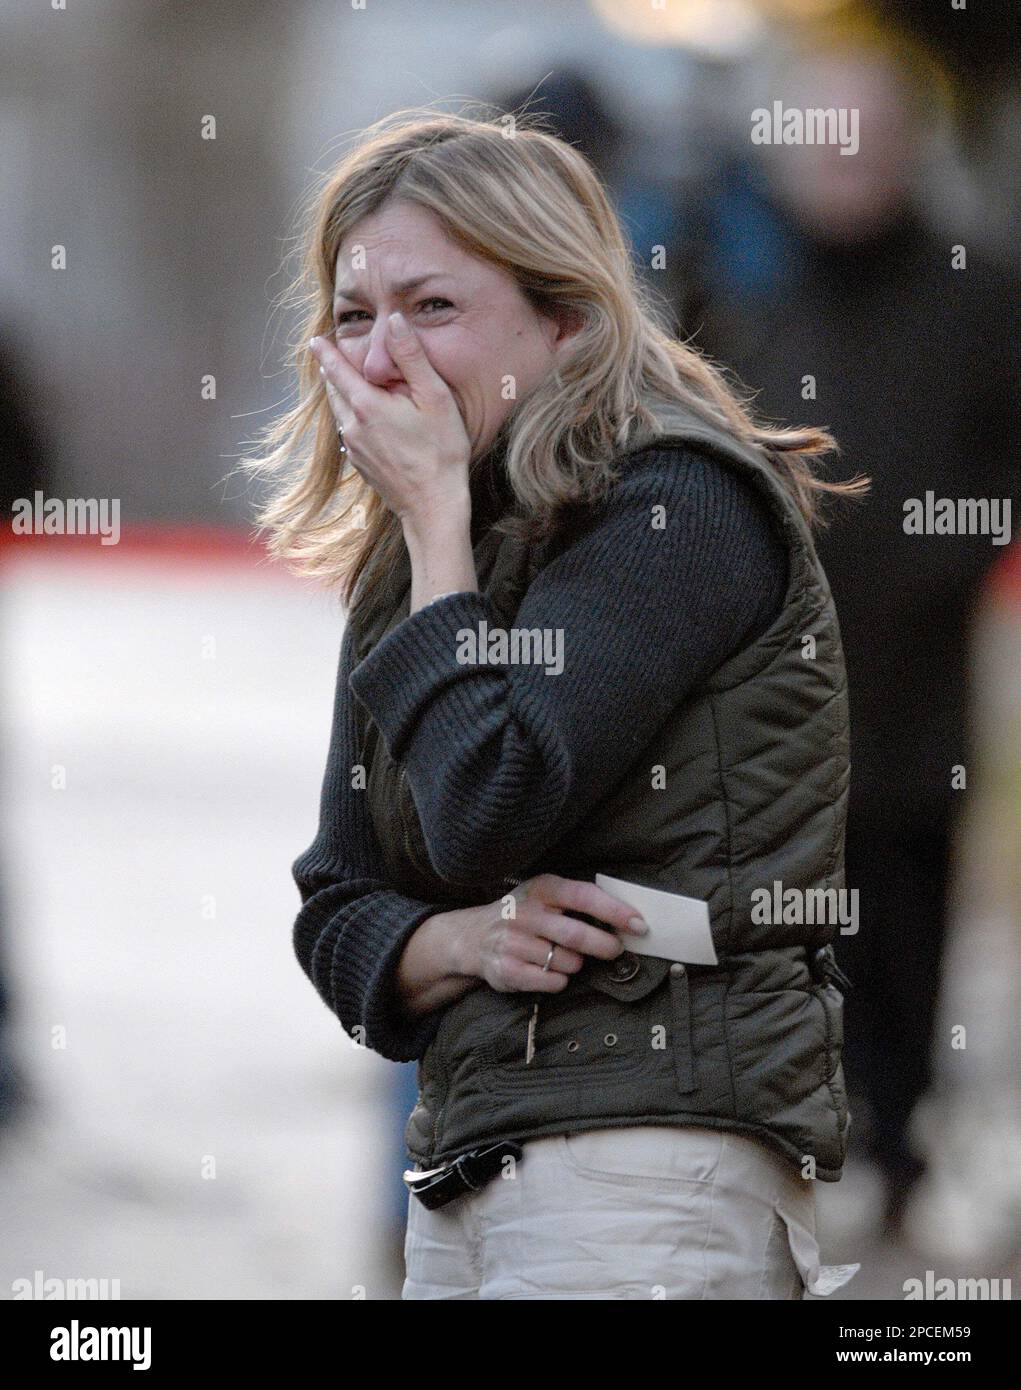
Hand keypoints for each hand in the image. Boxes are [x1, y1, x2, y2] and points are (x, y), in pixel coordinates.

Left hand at [309, 312, 470, 523]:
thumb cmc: (441, 452)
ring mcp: (354, 449)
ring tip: (344, 384)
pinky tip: (365, 420)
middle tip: (329, 357)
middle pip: (334, 391)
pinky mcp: (361, 466)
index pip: (337, 369)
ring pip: (340, 414)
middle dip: (332, 373)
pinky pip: (349, 434)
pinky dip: (352, 420)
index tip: (315, 340)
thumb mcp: (435, 398)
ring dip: (340, 396)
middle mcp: (352, 427)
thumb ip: (412, 357)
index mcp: (367, 405)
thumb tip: (394, 321)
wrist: (433, 506)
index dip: (326, 352)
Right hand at [460, 873, 648, 993]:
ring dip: (576, 965)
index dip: (615, 911)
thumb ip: (578, 901)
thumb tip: (627, 918)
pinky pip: (551, 982)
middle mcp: (525, 912)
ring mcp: (513, 942)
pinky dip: (560, 981)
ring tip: (565, 957)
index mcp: (541, 888)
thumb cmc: (525, 914)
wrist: (473, 936)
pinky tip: (550, 971)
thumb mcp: (545, 895)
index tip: (639, 925)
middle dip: (604, 946)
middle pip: (577, 935)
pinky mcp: (507, 969)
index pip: (584, 896)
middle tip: (614, 950)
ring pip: (567, 963)